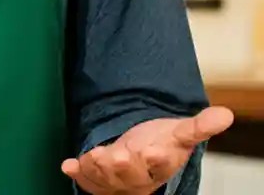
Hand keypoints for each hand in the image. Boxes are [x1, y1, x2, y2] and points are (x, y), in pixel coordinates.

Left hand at [61, 106, 233, 193]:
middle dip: (126, 166)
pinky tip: (68, 165)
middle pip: (132, 175)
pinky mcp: (95, 177)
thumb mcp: (178, 133)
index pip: (162, 164)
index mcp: (161, 164)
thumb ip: (198, 126)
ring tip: (93, 156)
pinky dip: (76, 172)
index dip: (158, 158)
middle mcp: (139, 175)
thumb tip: (226, 115)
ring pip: (107, 178)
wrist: (138, 159)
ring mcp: (115, 178)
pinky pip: (84, 178)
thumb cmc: (159, 144)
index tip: (155, 149)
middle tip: (120, 156)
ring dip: (99, 168)